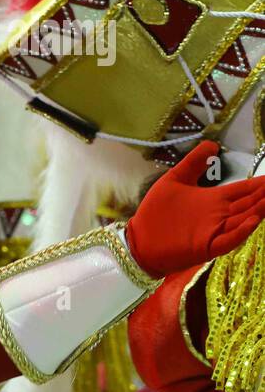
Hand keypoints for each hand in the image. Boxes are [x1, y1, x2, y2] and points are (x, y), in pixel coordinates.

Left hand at [127, 141, 264, 277]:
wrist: (139, 238)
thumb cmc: (156, 212)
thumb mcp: (174, 180)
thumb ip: (193, 163)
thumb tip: (212, 144)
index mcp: (214, 200)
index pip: (243, 190)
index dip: (259, 184)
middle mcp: (219, 215)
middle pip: (248, 204)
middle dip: (263, 196)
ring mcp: (214, 232)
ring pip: (242, 221)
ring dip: (258, 211)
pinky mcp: (206, 247)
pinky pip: (227, 240)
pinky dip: (240, 231)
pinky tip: (251, 221)